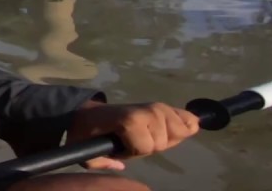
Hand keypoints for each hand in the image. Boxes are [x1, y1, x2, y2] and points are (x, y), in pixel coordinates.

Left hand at [67, 99, 200, 170]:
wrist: (88, 112)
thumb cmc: (87, 132)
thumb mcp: (86, 151)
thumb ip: (101, 161)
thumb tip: (120, 165)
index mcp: (128, 119)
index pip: (146, 146)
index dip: (131, 151)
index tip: (117, 145)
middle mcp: (146, 111)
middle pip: (162, 141)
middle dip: (148, 145)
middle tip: (132, 139)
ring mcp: (156, 107)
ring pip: (179, 129)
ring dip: (166, 137)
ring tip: (150, 134)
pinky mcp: (163, 107)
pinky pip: (186, 117)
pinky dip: (186, 123)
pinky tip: (181, 128)